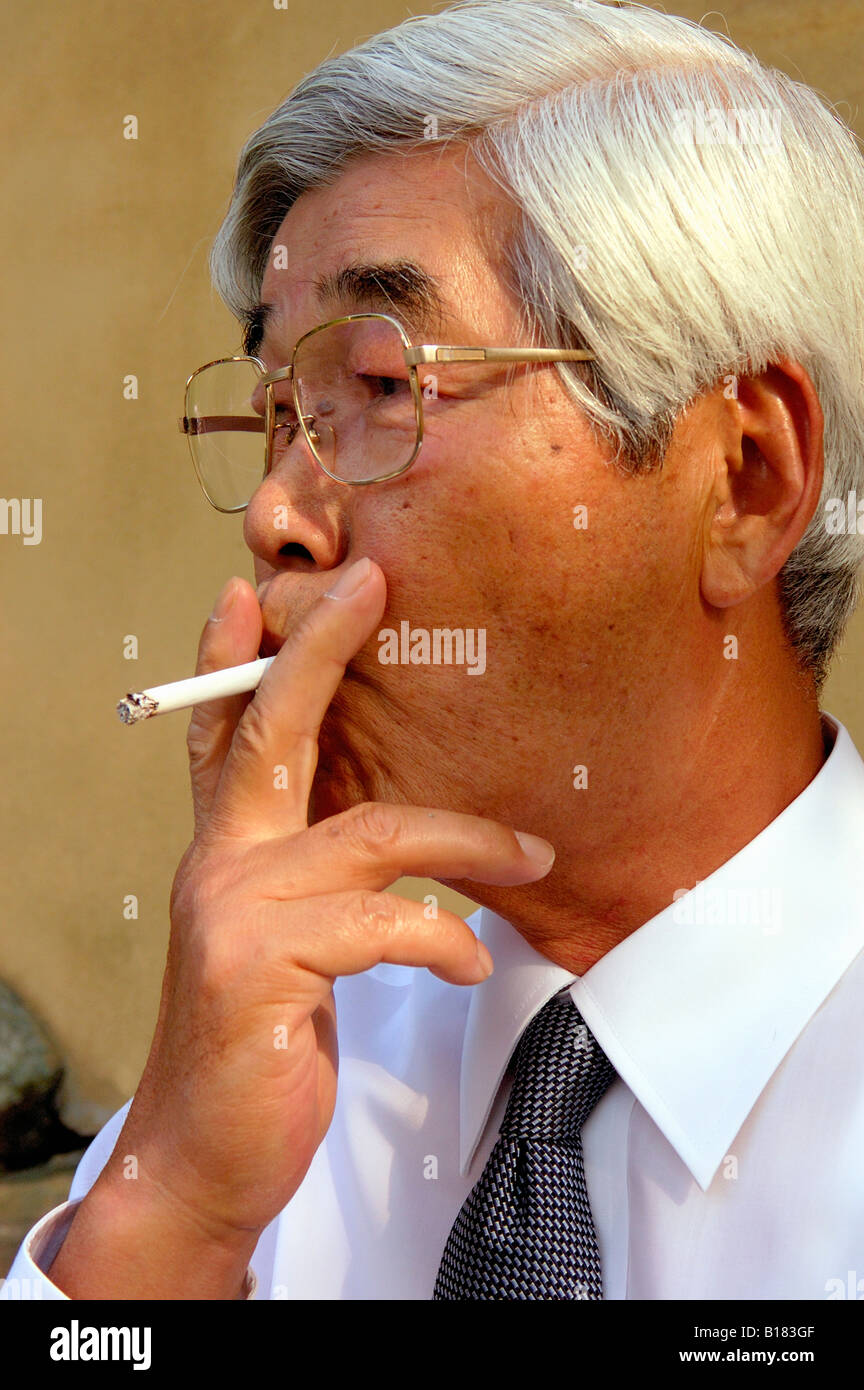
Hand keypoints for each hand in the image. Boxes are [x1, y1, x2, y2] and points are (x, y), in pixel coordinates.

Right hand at [90, 559, 555, 1256]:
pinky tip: (469, 968)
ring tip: (532, 854)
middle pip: (272, 731)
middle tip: (368, 584)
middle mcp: (219, 864)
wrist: (207, 1153)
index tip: (259, 589)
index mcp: (227, 851)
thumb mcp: (287, 942)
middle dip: (320, 650)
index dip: (236, 659)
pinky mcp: (258, 966)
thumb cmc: (261, 1040)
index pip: (225, 735)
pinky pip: (381, 923)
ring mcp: (231, 911)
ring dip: (467, 838)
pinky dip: (442, 939)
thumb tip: (405, 832)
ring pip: (369, 833)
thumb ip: (321, 878)